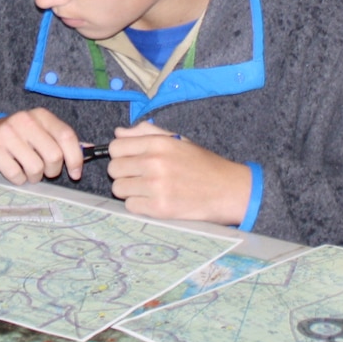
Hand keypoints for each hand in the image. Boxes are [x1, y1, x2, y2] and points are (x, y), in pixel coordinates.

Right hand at [0, 109, 83, 182]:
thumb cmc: (20, 138)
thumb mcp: (41, 133)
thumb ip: (62, 141)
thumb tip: (89, 150)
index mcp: (41, 115)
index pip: (66, 136)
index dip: (75, 158)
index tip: (75, 173)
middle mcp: (24, 119)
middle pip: (53, 155)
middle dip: (52, 170)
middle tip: (45, 171)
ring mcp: (6, 132)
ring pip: (35, 168)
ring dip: (34, 177)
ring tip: (28, 170)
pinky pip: (16, 175)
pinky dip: (19, 179)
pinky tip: (14, 170)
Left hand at [105, 123, 250, 225]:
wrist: (228, 190)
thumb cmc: (203, 165)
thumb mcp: (178, 140)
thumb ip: (147, 133)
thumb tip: (118, 133)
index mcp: (158, 143)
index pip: (116, 147)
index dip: (121, 154)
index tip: (131, 161)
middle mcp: (154, 162)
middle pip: (114, 169)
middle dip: (124, 173)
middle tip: (141, 177)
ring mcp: (156, 186)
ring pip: (119, 189)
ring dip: (130, 191)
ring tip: (148, 190)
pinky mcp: (159, 208)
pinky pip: (130, 206)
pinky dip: (139, 206)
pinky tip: (154, 201)